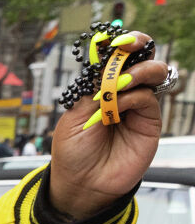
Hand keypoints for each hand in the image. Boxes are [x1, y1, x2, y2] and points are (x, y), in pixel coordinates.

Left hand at [48, 29, 170, 221]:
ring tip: (121, 82)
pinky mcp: (149, 122)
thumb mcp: (72, 118)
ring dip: (139, 70)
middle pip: (140, 59)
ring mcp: (137, 106)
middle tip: (127, 47)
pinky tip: (119, 105)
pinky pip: (148, 99)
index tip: (115, 39)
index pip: (115, 58)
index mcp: (99, 88)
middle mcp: (122, 93)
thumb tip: (104, 67)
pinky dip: (134, 96)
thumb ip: (89, 92)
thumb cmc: (72, 153)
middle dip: (137, 46)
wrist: (81, 184)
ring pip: (152, 74)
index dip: (118, 45)